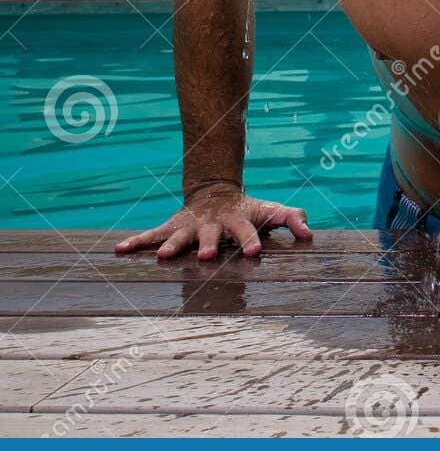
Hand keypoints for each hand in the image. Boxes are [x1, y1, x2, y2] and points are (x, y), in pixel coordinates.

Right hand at [113, 181, 312, 261]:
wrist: (216, 192)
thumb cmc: (248, 210)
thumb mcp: (272, 211)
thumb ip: (291, 218)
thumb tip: (309, 232)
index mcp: (238, 222)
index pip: (247, 232)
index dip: (251, 240)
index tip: (255, 252)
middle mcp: (212, 225)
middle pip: (211, 235)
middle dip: (209, 244)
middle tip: (208, 255)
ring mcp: (190, 226)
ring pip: (179, 236)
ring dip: (172, 246)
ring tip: (163, 258)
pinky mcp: (172, 228)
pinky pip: (151, 235)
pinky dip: (136, 241)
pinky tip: (118, 250)